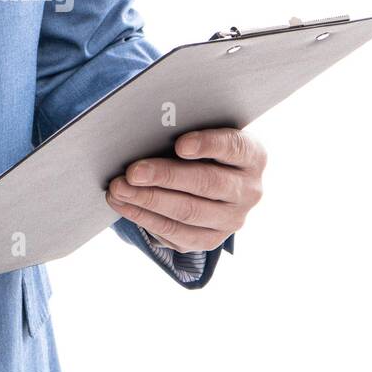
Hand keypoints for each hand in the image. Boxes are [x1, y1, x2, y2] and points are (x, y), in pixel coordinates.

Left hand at [105, 128, 265, 252]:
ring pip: (188, 212)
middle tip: (132, 172)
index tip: (180, 144)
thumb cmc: (199, 148)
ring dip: (148, 200)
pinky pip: (176, 233)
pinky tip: (123, 205)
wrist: (208, 179)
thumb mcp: (202, 134)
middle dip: (165, 177)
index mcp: (252, 156)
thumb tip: (147, 132)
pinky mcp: (210, 240)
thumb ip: (184, 131)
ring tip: (119, 189)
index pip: (234, 147)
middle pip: (207, 183)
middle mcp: (249, 190)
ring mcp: (232, 219)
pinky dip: (145, 218)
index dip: (207, 145)